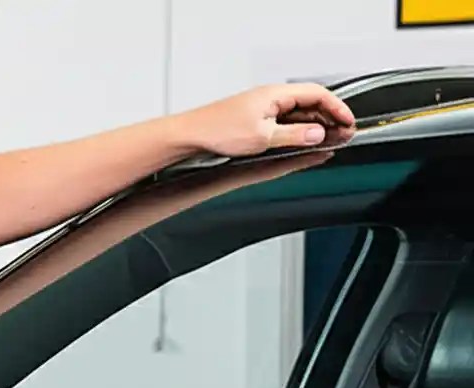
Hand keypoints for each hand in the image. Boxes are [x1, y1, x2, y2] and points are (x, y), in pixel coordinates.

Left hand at [177, 83, 355, 156]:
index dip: (338, 108)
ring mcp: (263, 107)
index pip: (318, 94)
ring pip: (298, 113)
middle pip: (310, 102)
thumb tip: (318, 134)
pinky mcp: (256, 119)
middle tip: (344, 134)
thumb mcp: (263, 137)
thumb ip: (294, 135)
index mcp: (275, 94)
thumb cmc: (217, 131)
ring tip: (329, 140)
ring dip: (315, 125)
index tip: (349, 122)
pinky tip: (303, 141)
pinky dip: (298, 130)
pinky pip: (285, 121)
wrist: (191, 135)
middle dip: (330, 118)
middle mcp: (270, 97)